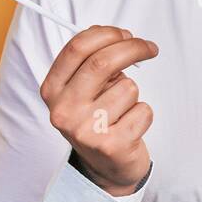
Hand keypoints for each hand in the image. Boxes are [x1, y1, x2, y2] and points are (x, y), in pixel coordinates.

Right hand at [40, 25, 159, 196]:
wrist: (105, 168)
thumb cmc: (97, 119)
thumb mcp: (83, 90)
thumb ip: (92, 63)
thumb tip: (117, 35)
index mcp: (52, 90)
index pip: (77, 48)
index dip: (106, 34)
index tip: (126, 34)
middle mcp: (64, 111)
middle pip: (102, 63)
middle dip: (132, 48)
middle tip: (149, 47)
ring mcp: (85, 130)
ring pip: (128, 87)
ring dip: (134, 94)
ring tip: (123, 110)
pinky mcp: (111, 146)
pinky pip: (143, 111)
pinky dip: (144, 114)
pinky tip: (130, 127)